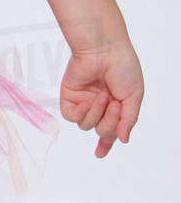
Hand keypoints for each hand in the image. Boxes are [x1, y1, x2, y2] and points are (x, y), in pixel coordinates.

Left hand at [59, 43, 143, 157]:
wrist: (105, 48)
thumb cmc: (122, 67)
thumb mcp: (134, 96)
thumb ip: (128, 120)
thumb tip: (123, 140)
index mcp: (116, 107)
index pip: (110, 131)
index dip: (105, 144)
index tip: (99, 154)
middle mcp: (99, 106)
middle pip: (101, 131)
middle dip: (109, 122)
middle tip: (115, 104)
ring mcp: (83, 102)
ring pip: (86, 126)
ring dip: (97, 114)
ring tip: (103, 96)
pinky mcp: (69, 96)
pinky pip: (72, 116)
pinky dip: (82, 113)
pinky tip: (89, 101)